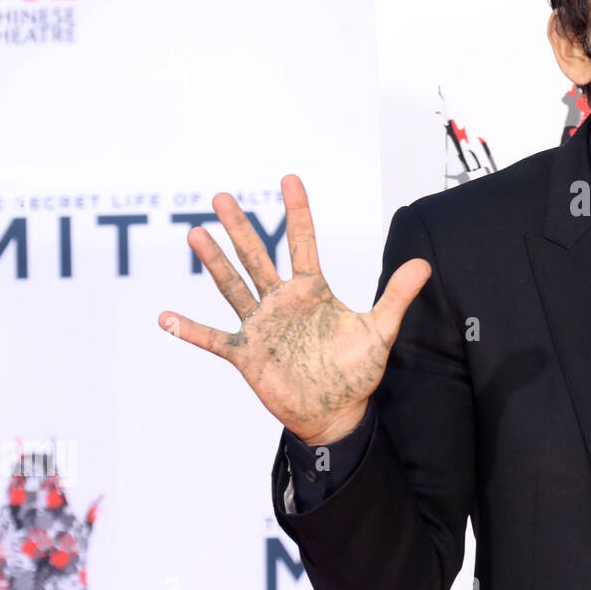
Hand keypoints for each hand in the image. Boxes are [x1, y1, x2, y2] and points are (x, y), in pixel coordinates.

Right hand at [158, 175, 430, 444]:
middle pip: (258, 256)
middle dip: (241, 227)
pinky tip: (165, 317)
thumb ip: (398, 296)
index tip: (289, 177)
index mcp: (312, 290)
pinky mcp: (247, 354)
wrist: (336, 412)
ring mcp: (261, 326)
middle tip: (221, 196)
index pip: (303, 242)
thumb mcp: (381, 330)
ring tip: (196, 232)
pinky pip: (213, 338)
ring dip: (214, 262)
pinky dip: (189, 330)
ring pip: (233, 287)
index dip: (297, 211)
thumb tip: (425, 263)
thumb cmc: (357, 370)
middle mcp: (282, 302)